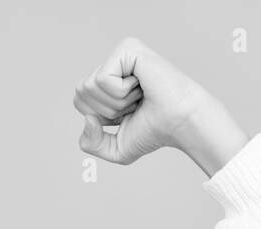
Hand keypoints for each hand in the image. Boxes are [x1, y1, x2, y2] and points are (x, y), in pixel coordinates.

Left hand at [72, 37, 213, 165]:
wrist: (180, 123)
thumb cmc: (155, 131)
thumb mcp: (114, 148)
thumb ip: (90, 143)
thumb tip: (87, 118)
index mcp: (109, 83)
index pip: (79, 100)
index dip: (100, 117)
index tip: (128, 115)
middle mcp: (114, 65)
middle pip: (80, 92)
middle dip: (106, 110)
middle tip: (135, 105)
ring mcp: (121, 54)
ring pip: (90, 86)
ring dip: (116, 102)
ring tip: (140, 96)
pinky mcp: (128, 48)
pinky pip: (102, 79)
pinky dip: (121, 93)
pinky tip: (142, 86)